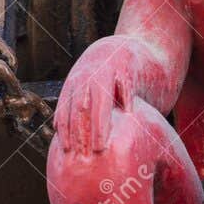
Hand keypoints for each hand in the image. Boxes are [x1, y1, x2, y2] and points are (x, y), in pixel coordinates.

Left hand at [54, 38, 143, 155]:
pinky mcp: (128, 66)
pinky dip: (126, 99)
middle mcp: (89, 74)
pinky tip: (128, 115)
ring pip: (100, 98)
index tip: (66, 150)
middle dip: (79, 131)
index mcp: (77, 81)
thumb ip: (84, 108)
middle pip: (80, 106)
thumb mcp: (94, 88)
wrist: (137, 47)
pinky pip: (126, 85)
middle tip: (82, 156)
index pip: (66, 107)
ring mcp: (108, 68)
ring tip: (100, 147)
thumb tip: (71, 145)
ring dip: (98, 124)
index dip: (65, 128)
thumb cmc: (114, 78)